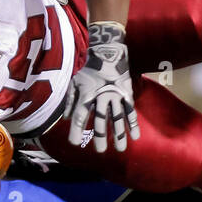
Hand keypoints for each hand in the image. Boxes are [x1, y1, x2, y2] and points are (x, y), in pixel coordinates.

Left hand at [65, 21, 138, 151]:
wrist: (108, 50)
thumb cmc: (88, 67)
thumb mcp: (74, 81)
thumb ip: (69, 100)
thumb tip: (66, 118)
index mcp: (86, 94)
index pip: (80, 115)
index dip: (76, 130)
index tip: (75, 143)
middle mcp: (101, 97)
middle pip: (100, 120)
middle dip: (100, 136)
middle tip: (100, 151)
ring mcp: (115, 95)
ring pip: (117, 118)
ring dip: (119, 134)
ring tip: (121, 149)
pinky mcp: (126, 93)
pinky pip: (130, 111)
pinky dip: (133, 124)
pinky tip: (135, 136)